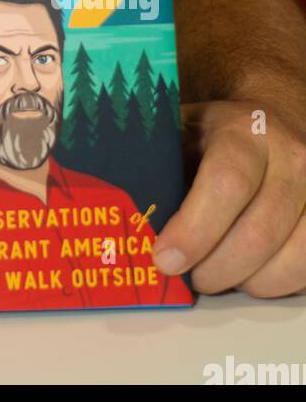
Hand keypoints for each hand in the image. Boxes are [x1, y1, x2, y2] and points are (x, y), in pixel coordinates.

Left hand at [152, 99, 305, 296]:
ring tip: (214, 275)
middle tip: (186, 277)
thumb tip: (113, 211)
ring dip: (246, 282)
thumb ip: (152, 160)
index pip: (227, 182)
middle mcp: (293, 156)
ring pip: (292, 260)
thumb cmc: (214, 134)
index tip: (163, 258)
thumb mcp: (181, 128)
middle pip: (259, 232)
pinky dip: (275, 283)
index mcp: (246, 129)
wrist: (276, 118)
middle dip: (214, 268)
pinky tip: (248, 272)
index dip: (195, 229)